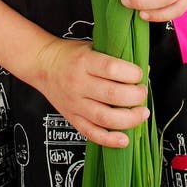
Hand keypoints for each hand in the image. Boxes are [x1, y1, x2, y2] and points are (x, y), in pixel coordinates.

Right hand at [34, 38, 148, 147]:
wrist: (43, 64)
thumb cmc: (70, 55)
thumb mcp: (91, 46)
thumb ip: (114, 57)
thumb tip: (143, 68)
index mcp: (84, 62)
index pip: (112, 69)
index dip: (131, 73)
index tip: (139, 74)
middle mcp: (78, 83)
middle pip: (112, 94)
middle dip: (135, 96)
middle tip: (142, 93)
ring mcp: (75, 103)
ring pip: (105, 118)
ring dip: (129, 119)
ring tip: (141, 113)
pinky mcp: (72, 118)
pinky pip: (91, 133)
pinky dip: (110, 140)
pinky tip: (124, 139)